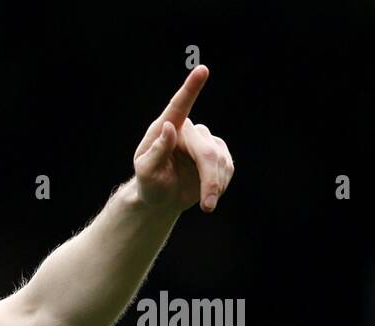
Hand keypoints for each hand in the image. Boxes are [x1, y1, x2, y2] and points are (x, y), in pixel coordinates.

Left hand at [133, 65, 233, 213]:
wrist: (162, 199)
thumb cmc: (149, 184)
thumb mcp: (146, 172)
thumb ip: (156, 151)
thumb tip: (169, 127)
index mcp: (165, 129)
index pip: (179, 106)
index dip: (191, 88)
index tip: (202, 69)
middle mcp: (188, 130)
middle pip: (207, 151)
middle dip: (209, 179)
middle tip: (206, 206)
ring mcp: (205, 140)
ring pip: (220, 160)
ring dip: (215, 186)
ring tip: (205, 204)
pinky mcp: (219, 153)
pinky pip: (228, 167)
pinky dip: (220, 185)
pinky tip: (210, 194)